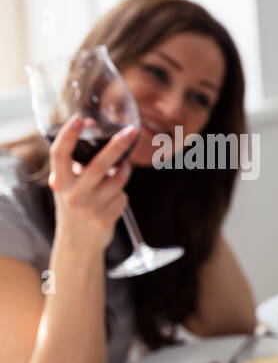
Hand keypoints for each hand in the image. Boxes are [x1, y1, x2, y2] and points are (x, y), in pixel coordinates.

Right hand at [47, 115, 137, 254]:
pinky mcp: (106, 218)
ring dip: (124, 173)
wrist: (77, 243)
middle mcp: (73, 194)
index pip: (59, 154)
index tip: (79, 119)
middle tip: (131, 132)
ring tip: (119, 171)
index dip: (68, 135)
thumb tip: (93, 128)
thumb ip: (76, 162)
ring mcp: (90, 207)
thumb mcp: (67, 185)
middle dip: (117, 146)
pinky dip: (120, 196)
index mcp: (60, 182)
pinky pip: (122, 197)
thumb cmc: (74, 206)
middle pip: (99, 165)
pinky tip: (110, 203)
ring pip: (118, 180)